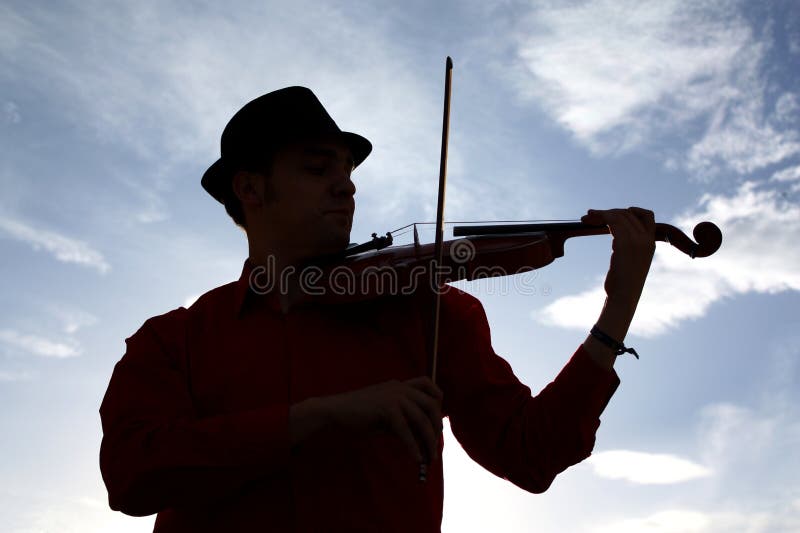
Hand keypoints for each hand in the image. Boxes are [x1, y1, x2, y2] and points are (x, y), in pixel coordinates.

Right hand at [323, 377, 442, 462]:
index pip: (428, 384)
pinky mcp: (386, 408)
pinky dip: (413, 447)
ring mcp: (394, 396)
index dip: (437, 400)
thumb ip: (404, 422)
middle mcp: (400, 387)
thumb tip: (422, 440)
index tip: (436, 420)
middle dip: (437, 427)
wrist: (335, 410)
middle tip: (436, 445)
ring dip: (429, 440)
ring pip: (421, 419)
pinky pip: (406, 430)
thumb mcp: (386, 416)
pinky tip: (416, 458)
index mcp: (399, 385)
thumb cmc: (359, 414)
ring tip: (431, 457)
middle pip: (431, 404)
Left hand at [581, 207, 655, 317]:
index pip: (647, 216)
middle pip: (628, 213)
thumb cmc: (622, 284)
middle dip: (608, 212)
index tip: (614, 213)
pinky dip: (599, 217)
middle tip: (590, 216)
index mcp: (651, 244)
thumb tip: (617, 238)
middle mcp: (647, 240)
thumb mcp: (630, 262)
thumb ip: (628, 247)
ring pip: (618, 215)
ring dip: (600, 214)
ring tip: (586, 218)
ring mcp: (637, 240)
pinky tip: (587, 221)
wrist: (623, 298)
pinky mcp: (624, 243)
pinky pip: (612, 221)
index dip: (632, 210)